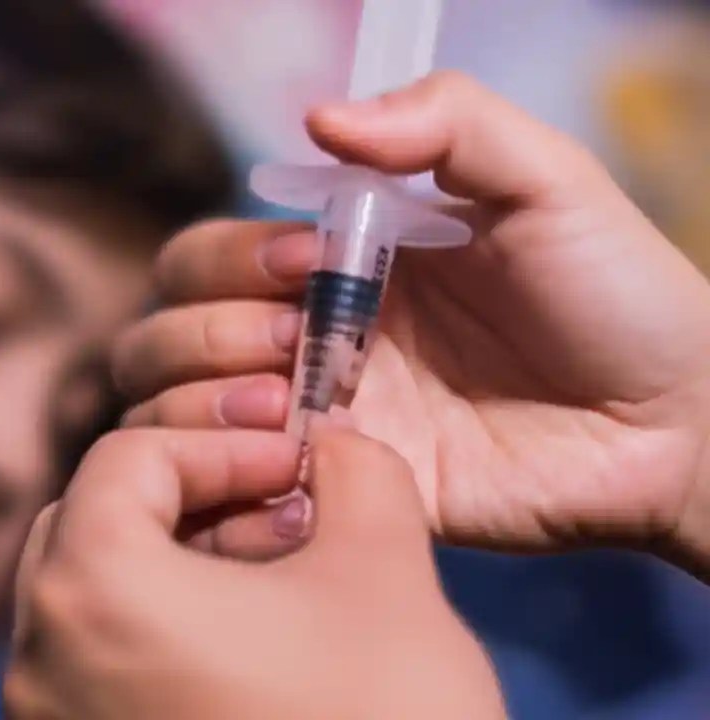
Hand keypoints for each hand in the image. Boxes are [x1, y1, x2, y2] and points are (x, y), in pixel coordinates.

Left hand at [5, 427, 503, 719]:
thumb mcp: (385, 572)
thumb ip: (357, 471)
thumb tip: (337, 440)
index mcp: (90, 589)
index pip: (127, 457)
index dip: (221, 442)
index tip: (296, 462)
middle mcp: (39, 658)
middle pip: (92, 518)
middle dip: (190, 494)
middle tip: (282, 502)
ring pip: (93, 595)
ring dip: (179, 560)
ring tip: (280, 569)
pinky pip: (98, 665)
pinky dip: (159, 629)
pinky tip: (253, 641)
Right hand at [112, 72, 709, 574]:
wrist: (676, 428)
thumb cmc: (616, 295)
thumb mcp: (546, 178)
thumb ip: (444, 123)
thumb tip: (318, 119)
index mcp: (334, 266)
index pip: (204, 256)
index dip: (227, 260)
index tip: (307, 263)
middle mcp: (304, 344)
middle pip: (164, 330)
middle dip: (200, 332)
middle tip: (290, 344)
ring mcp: (313, 427)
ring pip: (172, 414)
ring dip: (197, 405)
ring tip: (282, 416)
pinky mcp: (332, 499)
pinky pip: (229, 498)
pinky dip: (225, 483)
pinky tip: (289, 471)